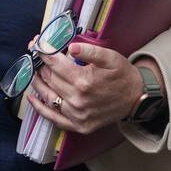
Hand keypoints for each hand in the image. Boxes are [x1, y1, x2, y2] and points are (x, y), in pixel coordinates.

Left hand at [27, 39, 147, 134]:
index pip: (55, 64)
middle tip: (35, 56)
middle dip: (40, 65)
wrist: (136, 98)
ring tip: (33, 72)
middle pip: (50, 79)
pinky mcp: (78, 125)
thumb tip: (71, 47)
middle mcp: (77, 100)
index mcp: (84, 81)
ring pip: (48, 97)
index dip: (43, 52)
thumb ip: (91, 51)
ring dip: (37, 83)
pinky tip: (33, 98)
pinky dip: (41, 109)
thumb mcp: (111, 57)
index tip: (36, 44)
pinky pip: (54, 118)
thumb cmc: (122, 75)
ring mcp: (77, 115)